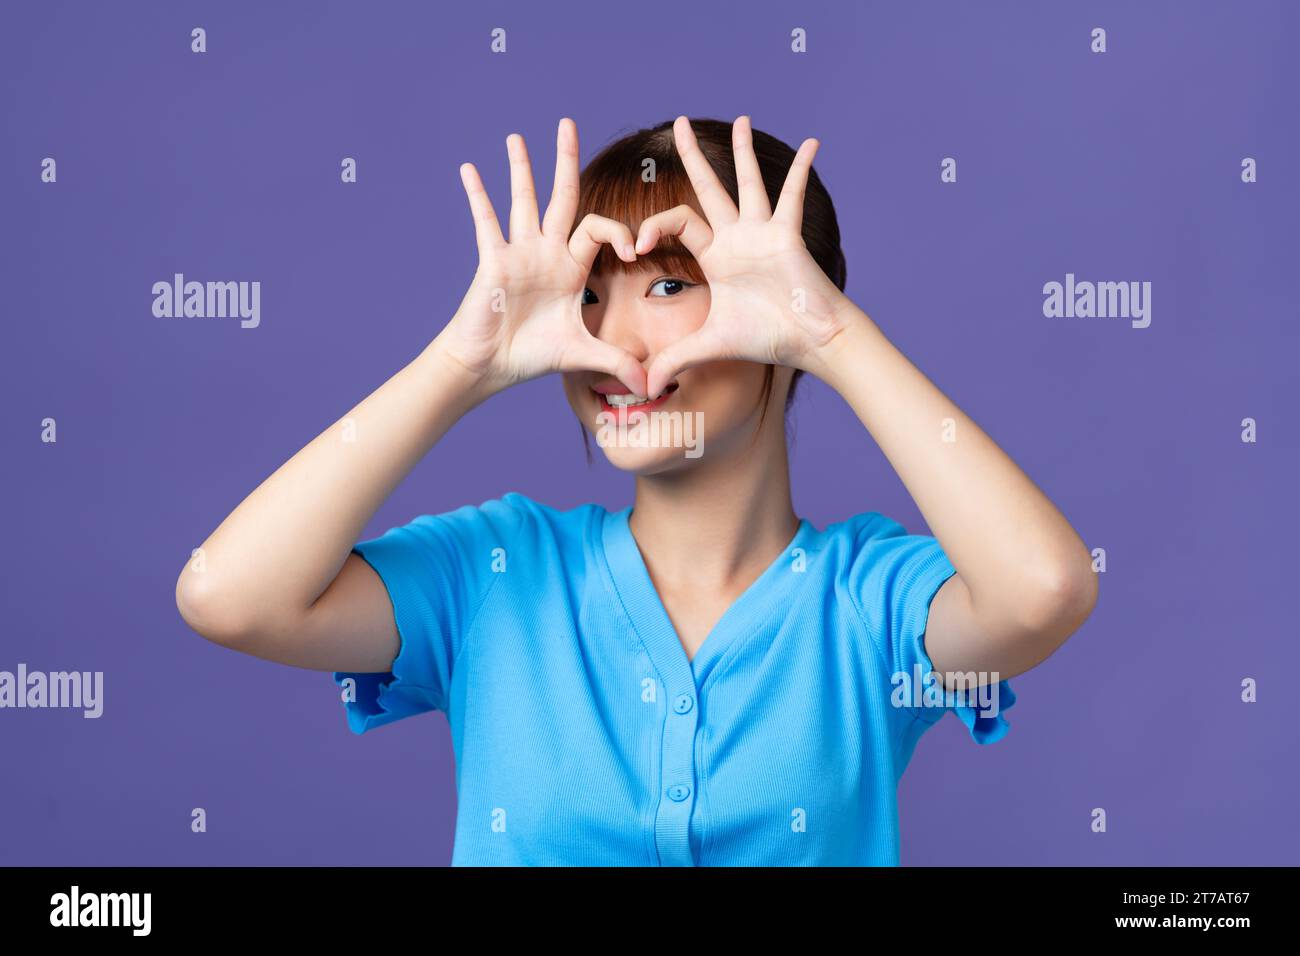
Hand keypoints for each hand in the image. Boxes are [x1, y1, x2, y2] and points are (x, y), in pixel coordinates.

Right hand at [435, 118, 648, 397]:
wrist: (491, 366)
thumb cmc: (531, 355)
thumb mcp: (581, 354)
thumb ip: (617, 361)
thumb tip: (651, 386)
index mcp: (571, 266)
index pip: (598, 228)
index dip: (620, 232)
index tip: (634, 250)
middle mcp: (546, 252)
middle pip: (560, 196)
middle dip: (565, 160)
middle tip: (567, 123)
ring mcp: (518, 253)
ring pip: (522, 201)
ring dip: (520, 168)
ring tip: (516, 137)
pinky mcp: (493, 260)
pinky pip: (486, 222)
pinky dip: (478, 196)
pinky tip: (469, 169)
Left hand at [637, 115, 851, 398]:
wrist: (806, 342)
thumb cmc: (765, 339)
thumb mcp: (708, 345)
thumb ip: (674, 359)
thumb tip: (641, 387)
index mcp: (716, 256)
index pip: (677, 222)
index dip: (652, 227)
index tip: (634, 247)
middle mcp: (737, 237)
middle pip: (709, 187)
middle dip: (692, 157)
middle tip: (676, 123)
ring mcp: (763, 232)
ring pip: (749, 182)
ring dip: (744, 150)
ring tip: (740, 119)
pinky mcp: (787, 234)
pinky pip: (794, 195)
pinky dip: (803, 169)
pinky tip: (813, 143)